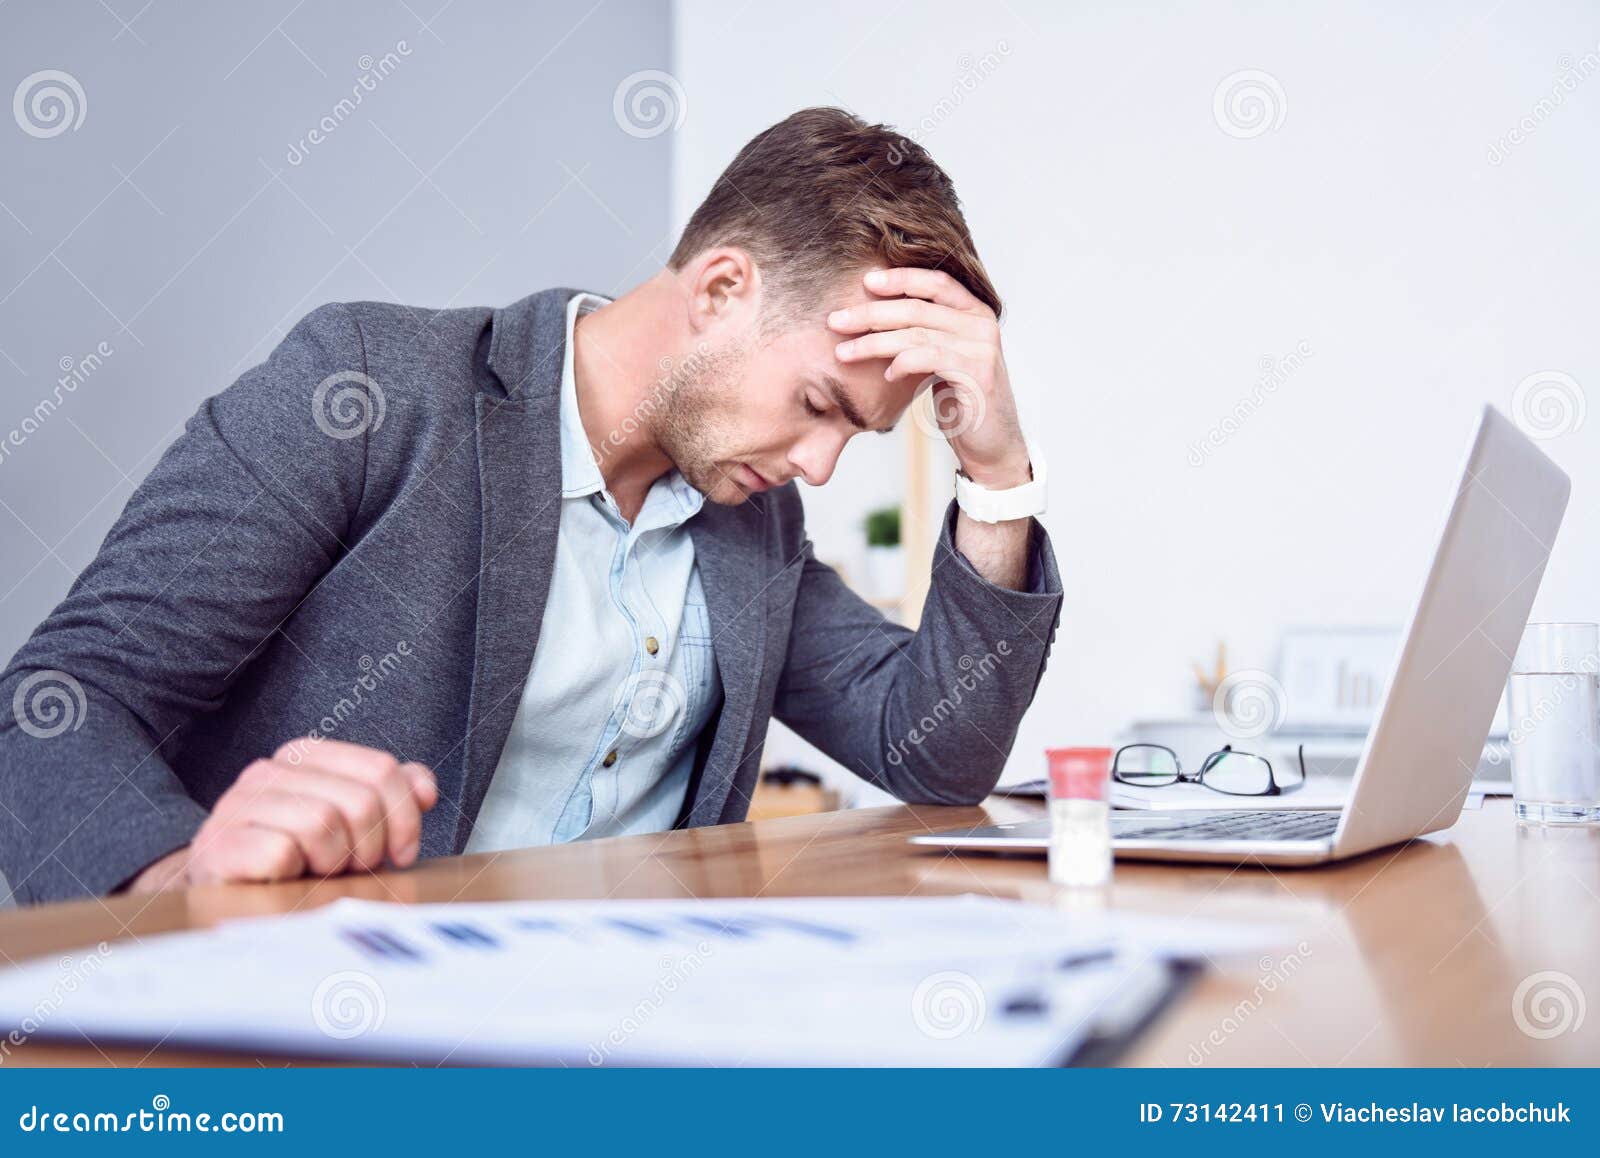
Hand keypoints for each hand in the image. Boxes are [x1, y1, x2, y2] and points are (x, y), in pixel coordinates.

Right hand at [125, 738, 437, 892]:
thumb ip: (390, 795)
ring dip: (332, 863)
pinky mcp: (218, 845)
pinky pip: (282, 852)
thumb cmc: (300, 859)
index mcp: (303, 755)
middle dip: (370, 847)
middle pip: (360, 801)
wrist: (228, 895)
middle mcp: (268, 771)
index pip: (382, 770)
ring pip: (322, 824)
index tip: (401, 853)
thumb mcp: (353, 823)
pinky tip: (285, 880)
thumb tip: (424, 789)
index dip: (405, 818)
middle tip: (354, 869)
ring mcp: (237, 806)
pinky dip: (295, 875)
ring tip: (318, 873)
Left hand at [829, 267, 1030, 488]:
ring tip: (844, 352)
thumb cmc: (962, 401)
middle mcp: (981, 324)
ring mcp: (981, 347)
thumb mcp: (943, 359)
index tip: (865, 281)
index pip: (935, 282)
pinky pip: (928, 358)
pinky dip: (901, 363)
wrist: (992, 444)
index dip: (900, 278)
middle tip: (836, 321)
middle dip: (870, 313)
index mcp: (975, 312)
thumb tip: (877, 316)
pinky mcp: (977, 373)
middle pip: (917, 307)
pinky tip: (886, 374)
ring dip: (873, 342)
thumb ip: (924, 334)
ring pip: (916, 333)